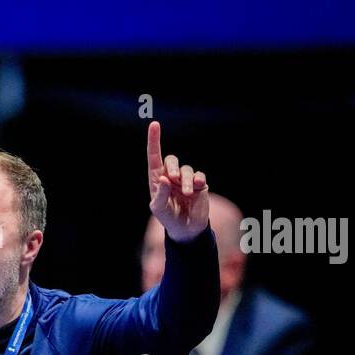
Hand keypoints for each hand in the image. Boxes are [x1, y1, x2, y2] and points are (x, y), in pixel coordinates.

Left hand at [146, 121, 209, 242]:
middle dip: (172, 166)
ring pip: (186, 169)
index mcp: (157, 179)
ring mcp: (186, 179)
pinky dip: (198, 179)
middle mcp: (171, 176)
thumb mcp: (159, 209)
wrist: (186, 229)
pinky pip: (199, 175)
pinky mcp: (200, 184)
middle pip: (171, 159)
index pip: (154, 157)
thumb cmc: (168, 218)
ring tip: (187, 193)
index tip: (154, 124)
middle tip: (173, 178)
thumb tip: (163, 178)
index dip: (154, 140)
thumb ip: (160, 194)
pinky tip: (197, 187)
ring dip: (186, 180)